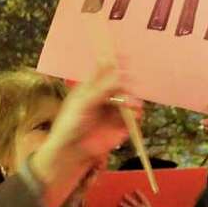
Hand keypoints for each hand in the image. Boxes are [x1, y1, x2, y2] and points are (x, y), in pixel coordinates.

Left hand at [30, 64, 136, 206]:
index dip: (115, 63)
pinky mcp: (121, 125)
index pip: (105, 71)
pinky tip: (135, 113)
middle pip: (121, 84)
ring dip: (132, 98)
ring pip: (129, 99)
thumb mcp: (84, 104)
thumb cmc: (70, 124)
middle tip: (129, 80)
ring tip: (130, 103)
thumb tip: (118, 73)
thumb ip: (101, 89)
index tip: (124, 55)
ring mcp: (114, 110)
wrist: (72, 150)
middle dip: (126, 81)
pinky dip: (136, 113)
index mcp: (92, 88)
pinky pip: (134, 116)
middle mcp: (105, 97)